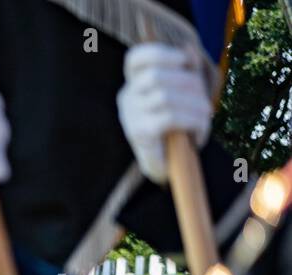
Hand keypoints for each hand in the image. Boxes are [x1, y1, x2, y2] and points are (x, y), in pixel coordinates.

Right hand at [117, 43, 211, 184]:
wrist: (167, 166)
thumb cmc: (177, 126)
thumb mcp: (183, 94)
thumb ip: (185, 70)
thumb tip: (189, 49)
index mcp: (135, 83)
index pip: (136, 58)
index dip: (160, 52)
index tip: (184, 60)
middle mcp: (127, 97)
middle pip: (156, 76)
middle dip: (189, 83)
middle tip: (206, 101)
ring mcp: (130, 116)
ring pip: (164, 96)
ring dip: (194, 104)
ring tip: (206, 116)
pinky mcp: (139, 134)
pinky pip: (168, 117)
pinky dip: (191, 121)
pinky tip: (200, 131)